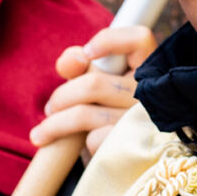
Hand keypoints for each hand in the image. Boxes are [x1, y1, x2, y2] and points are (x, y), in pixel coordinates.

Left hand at [29, 25, 156, 158]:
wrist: (137, 155)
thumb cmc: (114, 111)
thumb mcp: (101, 83)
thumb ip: (81, 63)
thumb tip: (69, 62)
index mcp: (151, 69)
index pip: (139, 39)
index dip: (108, 41)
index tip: (87, 53)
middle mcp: (152, 93)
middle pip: (93, 83)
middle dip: (62, 96)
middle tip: (51, 108)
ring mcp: (143, 121)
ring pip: (84, 114)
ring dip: (55, 123)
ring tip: (44, 131)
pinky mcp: (133, 147)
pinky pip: (94, 138)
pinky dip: (83, 142)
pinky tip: (81, 145)